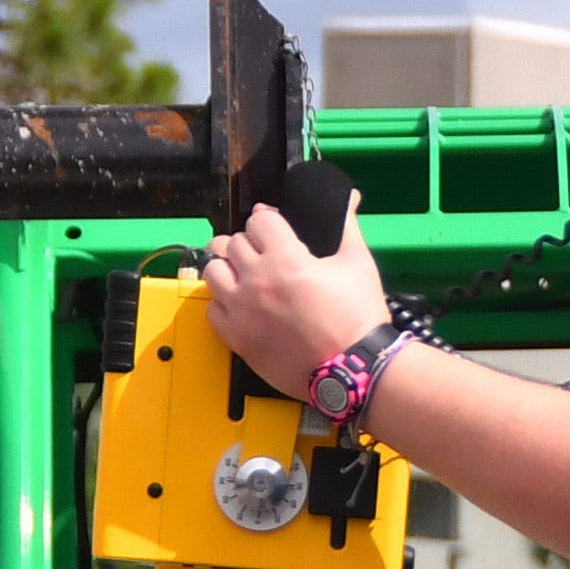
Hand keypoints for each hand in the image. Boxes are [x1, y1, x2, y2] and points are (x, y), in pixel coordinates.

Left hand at [198, 195, 388, 394]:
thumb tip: (348, 198)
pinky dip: (223, 302)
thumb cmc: (358, 317)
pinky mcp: (237, 339)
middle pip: (231, 242)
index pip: (257, 220)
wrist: (353, 370)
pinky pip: (211, 309)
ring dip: (227, 268)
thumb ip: (346, 225)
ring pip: (212, 271)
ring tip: (245, 276)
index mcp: (285, 258)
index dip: (269, 221)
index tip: (276, 231)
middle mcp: (256, 280)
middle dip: (248, 243)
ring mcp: (242, 311)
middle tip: (264, 255)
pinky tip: (242, 305)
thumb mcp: (357, 263)